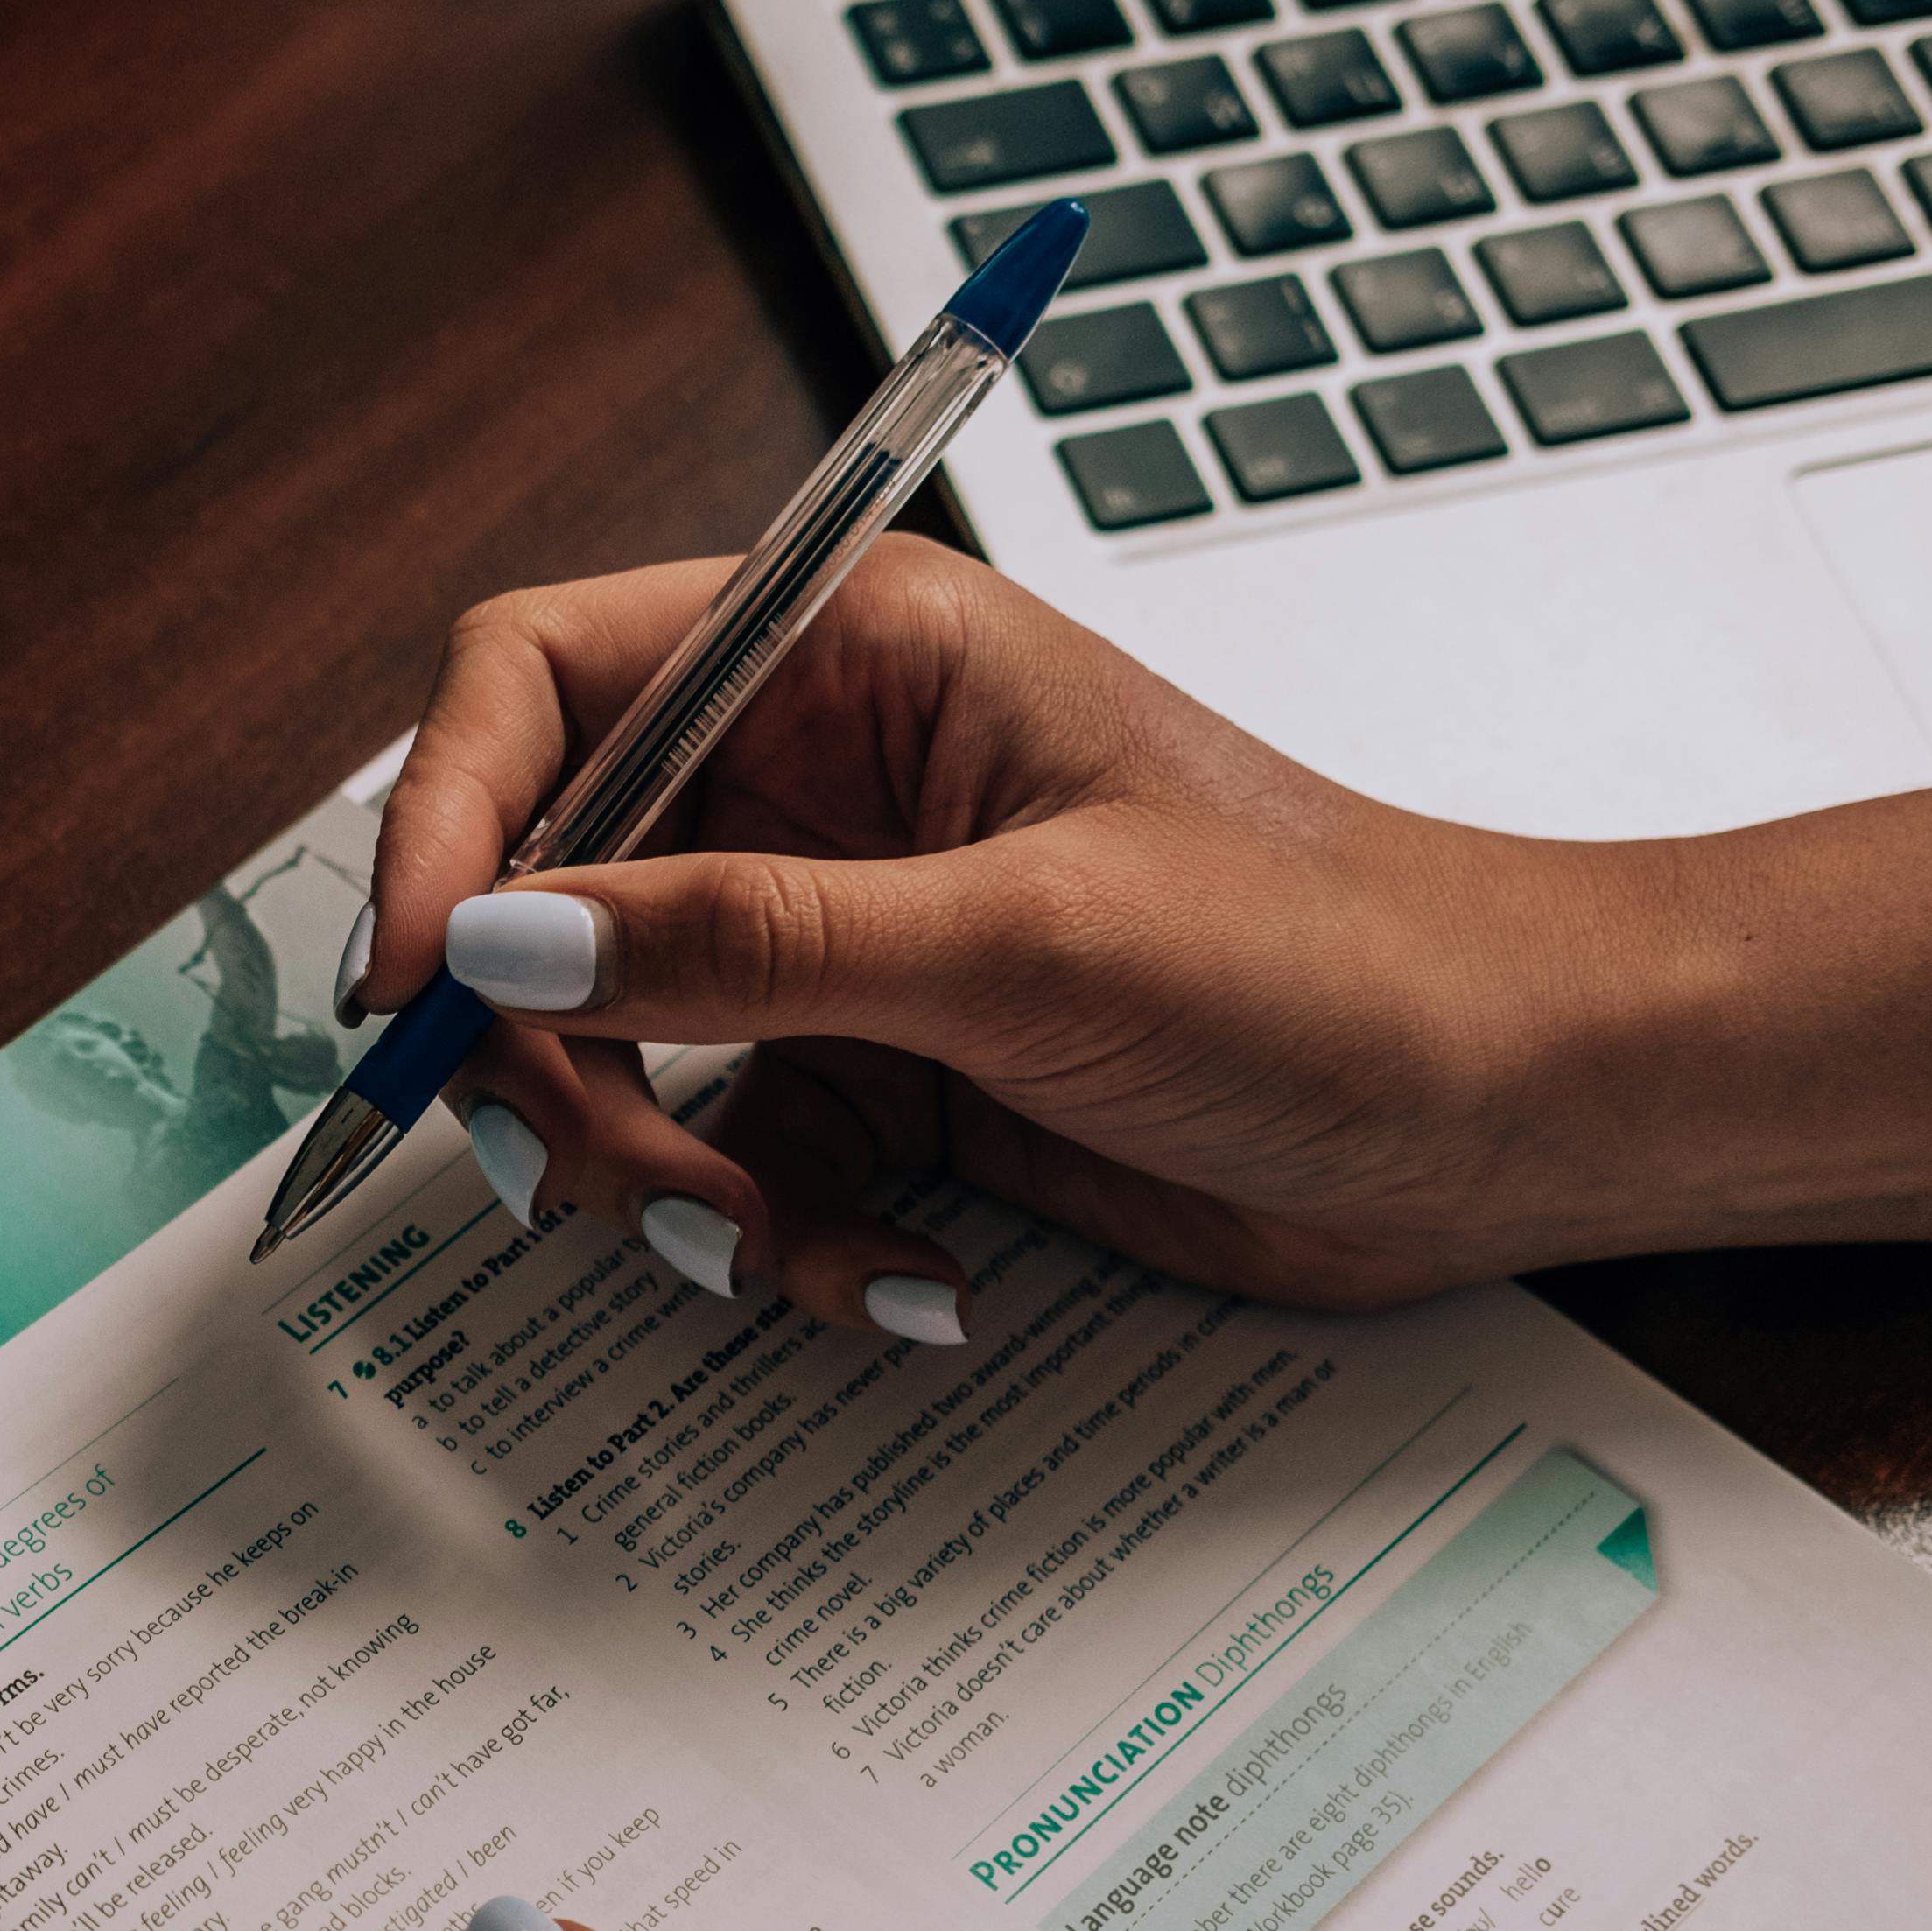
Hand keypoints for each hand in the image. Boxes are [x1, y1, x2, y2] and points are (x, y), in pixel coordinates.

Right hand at [343, 536, 1931, 1324]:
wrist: (1514, 1113)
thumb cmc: (1336, 961)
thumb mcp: (1023, 942)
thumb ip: (740, 943)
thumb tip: (495, 942)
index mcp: (845, 656)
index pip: (544, 678)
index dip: (445, 816)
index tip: (417, 980)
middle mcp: (813, 783)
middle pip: (540, 890)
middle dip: (545, 1054)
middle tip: (590, 1175)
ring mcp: (834, 938)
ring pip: (608, 1050)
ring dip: (649, 1177)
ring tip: (764, 1248)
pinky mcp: (871, 1073)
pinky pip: (720, 1163)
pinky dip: (771, 1243)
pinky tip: (893, 1273)